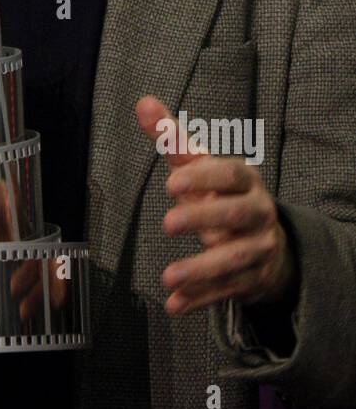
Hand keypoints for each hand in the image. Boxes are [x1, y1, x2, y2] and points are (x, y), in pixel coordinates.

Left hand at [135, 95, 295, 316]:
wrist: (266, 241)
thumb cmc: (222, 194)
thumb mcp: (200, 167)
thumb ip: (172, 138)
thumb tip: (143, 103)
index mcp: (246, 181)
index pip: (230, 174)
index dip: (204, 177)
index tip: (171, 182)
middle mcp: (258, 214)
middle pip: (236, 216)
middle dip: (204, 219)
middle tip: (167, 223)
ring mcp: (258, 249)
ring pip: (234, 260)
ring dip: (201, 270)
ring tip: (168, 277)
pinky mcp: (252, 280)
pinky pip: (227, 292)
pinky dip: (201, 300)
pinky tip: (175, 305)